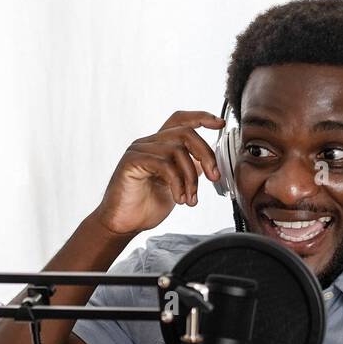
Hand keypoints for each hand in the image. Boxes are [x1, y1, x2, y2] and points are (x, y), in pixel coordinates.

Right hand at [92, 110, 224, 236]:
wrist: (122, 225)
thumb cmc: (144, 208)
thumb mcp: (175, 187)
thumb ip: (188, 171)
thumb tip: (208, 163)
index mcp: (158, 146)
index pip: (180, 120)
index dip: (201, 118)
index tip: (220, 124)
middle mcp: (148, 143)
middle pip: (185, 132)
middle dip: (206, 154)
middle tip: (214, 177)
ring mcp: (138, 150)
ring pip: (177, 150)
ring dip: (191, 177)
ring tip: (190, 199)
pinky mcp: (132, 162)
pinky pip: (164, 164)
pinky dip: (177, 183)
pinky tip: (178, 198)